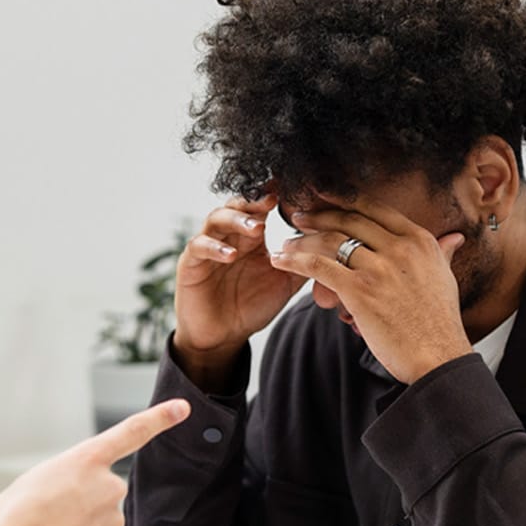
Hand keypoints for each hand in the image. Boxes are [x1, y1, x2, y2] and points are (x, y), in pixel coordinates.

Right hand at [0, 400, 189, 525]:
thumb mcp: (27, 485)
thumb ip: (57, 484)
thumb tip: (64, 503)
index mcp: (83, 462)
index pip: (131, 432)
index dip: (160, 419)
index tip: (182, 408)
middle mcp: (106, 487)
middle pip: (101, 491)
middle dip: (80, 504)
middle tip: (47, 520)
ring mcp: (112, 521)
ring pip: (98, 523)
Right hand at [172, 193, 302, 387]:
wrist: (222, 337)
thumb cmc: (250, 307)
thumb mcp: (284, 284)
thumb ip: (304, 265)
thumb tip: (334, 248)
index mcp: (251, 237)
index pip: (260, 207)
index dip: (272, 196)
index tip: (290, 188)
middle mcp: (228, 236)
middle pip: (238, 205)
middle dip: (255, 201)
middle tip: (273, 201)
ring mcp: (208, 247)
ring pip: (217, 219)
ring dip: (237, 221)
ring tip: (257, 229)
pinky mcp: (190, 264)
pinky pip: (199, 247)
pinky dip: (214, 248)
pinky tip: (230, 255)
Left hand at [276, 199, 472, 382]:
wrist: (438, 357)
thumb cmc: (439, 324)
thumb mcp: (445, 278)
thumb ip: (442, 253)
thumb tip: (454, 238)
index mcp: (419, 241)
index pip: (375, 210)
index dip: (346, 201)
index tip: (326, 198)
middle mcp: (400, 248)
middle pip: (350, 220)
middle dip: (319, 216)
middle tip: (300, 217)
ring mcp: (379, 267)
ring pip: (330, 241)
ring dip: (302, 241)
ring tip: (286, 244)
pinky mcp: (360, 290)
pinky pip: (319, 266)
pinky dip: (295, 261)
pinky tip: (281, 261)